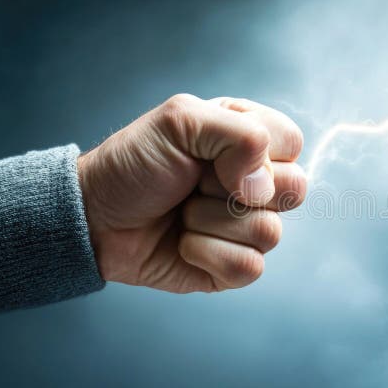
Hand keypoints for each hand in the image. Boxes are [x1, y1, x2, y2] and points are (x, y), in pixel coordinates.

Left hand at [77, 94, 305, 292]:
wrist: (93, 218)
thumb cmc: (134, 164)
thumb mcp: (181, 121)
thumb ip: (240, 133)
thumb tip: (263, 186)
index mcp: (248, 141)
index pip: (292, 143)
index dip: (260, 153)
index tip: (213, 154)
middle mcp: (255, 183)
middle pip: (293, 190)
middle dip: (234, 190)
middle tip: (196, 183)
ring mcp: (247, 226)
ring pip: (269, 232)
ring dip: (211, 222)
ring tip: (182, 213)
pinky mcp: (234, 266)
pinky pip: (249, 267)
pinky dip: (208, 254)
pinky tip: (183, 244)